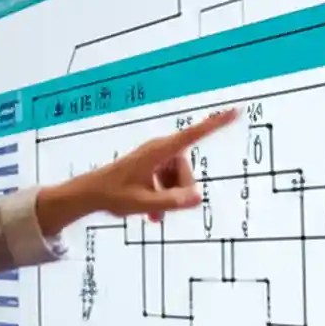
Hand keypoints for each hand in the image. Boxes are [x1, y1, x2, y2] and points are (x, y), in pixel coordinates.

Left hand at [35, 108, 239, 234]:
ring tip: (154, 214)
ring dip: (169, 197)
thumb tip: (196, 198)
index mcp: (159, 152)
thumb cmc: (114, 195)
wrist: (89, 194)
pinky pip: (166, 182)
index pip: (193, 135)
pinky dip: (162, 196)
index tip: (235, 111)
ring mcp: (154, 159)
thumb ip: (171, 201)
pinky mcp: (149, 167)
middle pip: (184, 170)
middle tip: (162, 209)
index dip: (215, 124)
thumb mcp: (143, 203)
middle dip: (180, 190)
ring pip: (176, 179)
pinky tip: (152, 215)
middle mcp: (159, 151)